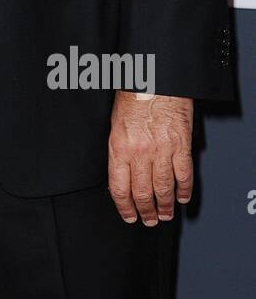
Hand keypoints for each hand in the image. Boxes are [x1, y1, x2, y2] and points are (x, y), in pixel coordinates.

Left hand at [108, 92, 192, 225]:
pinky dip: (184, 190)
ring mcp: (162, 150)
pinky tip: (183, 198)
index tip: (129, 216)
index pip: (119, 188)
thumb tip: (122, 173)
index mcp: (119, 147)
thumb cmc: (133, 95)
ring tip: (166, 214)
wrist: (155, 78)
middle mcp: (139, 152)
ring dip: (165, 206)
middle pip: (142, 193)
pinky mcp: (181, 145)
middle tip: (150, 220)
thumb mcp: (115, 123)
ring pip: (163, 188)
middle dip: (146, 211)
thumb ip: (119, 150)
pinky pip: (183, 175)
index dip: (124, 207)